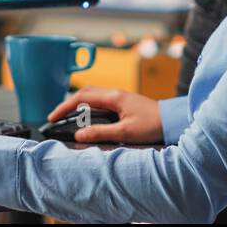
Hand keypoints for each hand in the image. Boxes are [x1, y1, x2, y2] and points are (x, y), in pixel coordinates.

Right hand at [46, 86, 163, 144]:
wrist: (173, 121)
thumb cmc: (152, 125)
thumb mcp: (125, 132)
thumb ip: (100, 132)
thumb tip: (79, 134)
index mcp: (114, 97)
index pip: (82, 97)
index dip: (65, 106)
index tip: (53, 116)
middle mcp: (116, 94)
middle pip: (86, 92)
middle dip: (69, 103)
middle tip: (57, 115)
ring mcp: (121, 97)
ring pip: (94, 95)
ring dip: (79, 104)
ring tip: (69, 116)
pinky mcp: (125, 102)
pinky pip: (102, 100)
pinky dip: (90, 106)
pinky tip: (89, 117)